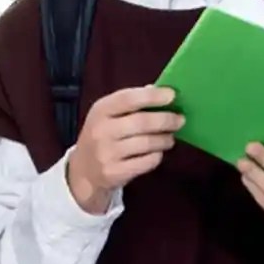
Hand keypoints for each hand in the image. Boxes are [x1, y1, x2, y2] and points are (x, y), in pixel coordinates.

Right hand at [66, 86, 183, 213]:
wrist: (83, 172)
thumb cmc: (102, 136)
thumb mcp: (108, 115)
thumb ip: (130, 102)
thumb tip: (159, 90)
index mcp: (100, 110)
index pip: (128, 98)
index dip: (152, 96)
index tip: (172, 95)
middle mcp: (101, 131)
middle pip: (142, 122)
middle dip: (166, 120)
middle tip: (180, 120)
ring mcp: (107, 154)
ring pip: (147, 143)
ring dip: (165, 139)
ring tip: (169, 138)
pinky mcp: (115, 173)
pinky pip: (147, 162)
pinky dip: (157, 156)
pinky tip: (156, 152)